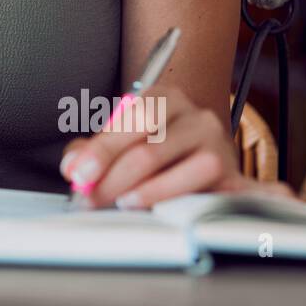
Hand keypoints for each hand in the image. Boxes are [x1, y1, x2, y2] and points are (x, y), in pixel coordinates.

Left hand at [58, 83, 299, 208]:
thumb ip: (94, 149)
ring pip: (175, 171)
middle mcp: (196, 116)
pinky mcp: (233, 176)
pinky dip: (171, 199)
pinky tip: (154, 208)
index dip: (102, 150)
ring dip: (140, 192)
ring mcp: (217, 145)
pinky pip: (202, 190)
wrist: (207, 160)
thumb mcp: (125, 139)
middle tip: (90, 197)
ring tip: (121, 202)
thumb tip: (72, 166)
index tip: (79, 174)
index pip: (133, 119)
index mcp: (166, 97)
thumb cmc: (158, 147)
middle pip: (149, 149)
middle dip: (113, 177)